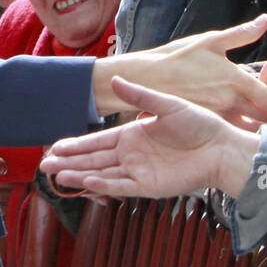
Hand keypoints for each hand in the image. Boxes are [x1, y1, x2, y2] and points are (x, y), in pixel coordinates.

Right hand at [41, 76, 259, 198]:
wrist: (221, 146)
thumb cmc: (200, 124)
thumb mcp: (168, 105)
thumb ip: (140, 96)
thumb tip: (117, 79)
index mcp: (133, 135)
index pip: (98, 141)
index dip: (76, 144)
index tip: (55, 145)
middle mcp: (132, 155)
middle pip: (94, 160)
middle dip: (70, 162)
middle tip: (45, 164)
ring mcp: (139, 172)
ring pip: (102, 174)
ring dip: (80, 175)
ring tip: (56, 175)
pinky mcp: (150, 186)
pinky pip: (122, 186)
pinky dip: (104, 185)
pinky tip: (86, 182)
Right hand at [93, 15, 266, 126]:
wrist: (143, 81)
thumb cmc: (177, 58)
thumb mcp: (211, 40)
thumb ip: (242, 34)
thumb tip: (265, 20)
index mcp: (235, 82)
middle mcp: (230, 103)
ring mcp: (218, 117)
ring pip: (251, 129)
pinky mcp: (206, 125)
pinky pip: (232, 132)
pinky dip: (247, 133)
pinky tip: (255, 133)